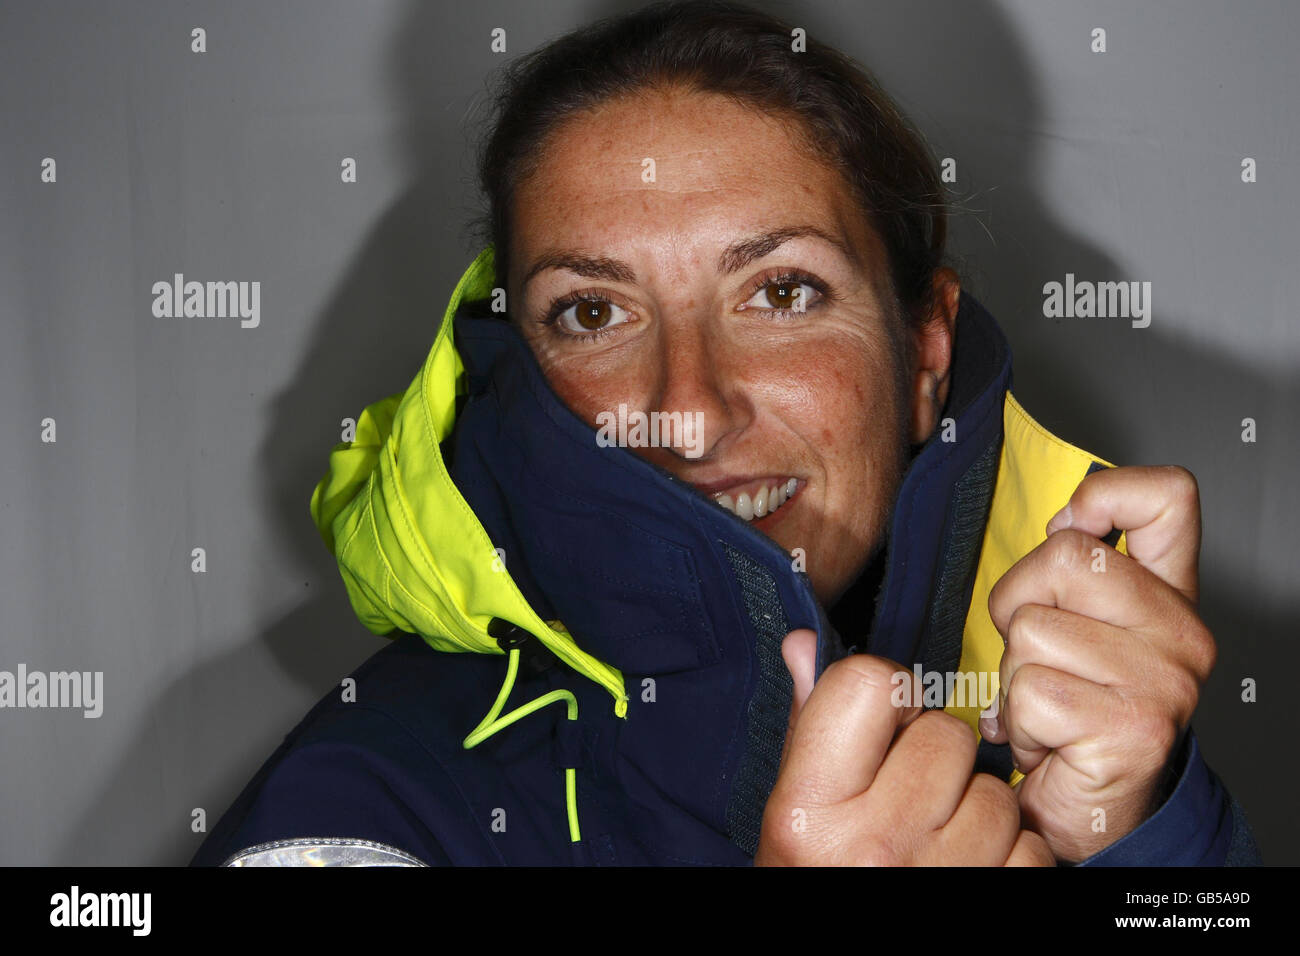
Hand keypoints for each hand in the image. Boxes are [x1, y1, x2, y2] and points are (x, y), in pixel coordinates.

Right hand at [755, 630, 1052, 865]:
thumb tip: (807, 646)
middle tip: (907, 792)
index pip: (871, 685)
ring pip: (997, 791)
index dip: (885, 693)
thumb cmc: (816, 882)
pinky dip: (1010, 855)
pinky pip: (1031, 846)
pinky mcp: (997, 906)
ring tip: (936, 839)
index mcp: (811, 810)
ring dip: (976, 807)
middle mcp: (874, 846)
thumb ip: (809, 728)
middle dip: (933, 754)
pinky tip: (967, 869)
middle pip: (944, 734)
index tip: (882, 720)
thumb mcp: (794, 811)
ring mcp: (943, 881)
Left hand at [980, 465, 1215, 861]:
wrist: (1096, 813)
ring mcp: (1163, 681)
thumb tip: (1063, 517)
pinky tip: (1049, 739)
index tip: (1070, 527)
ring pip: (1031, 629)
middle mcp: (1181, 634)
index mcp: (1171, 597)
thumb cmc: (1075, 715)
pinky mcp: (1132, 728)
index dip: (1104, 494)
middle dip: (1017, 604)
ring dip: (1014, 675)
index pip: (1167, 497)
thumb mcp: (1080, 629)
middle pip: (1062, 555)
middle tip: (1038, 655)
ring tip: (1048, 706)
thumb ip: (1077, 571)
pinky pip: (1028, 691)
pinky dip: (1018, 721)